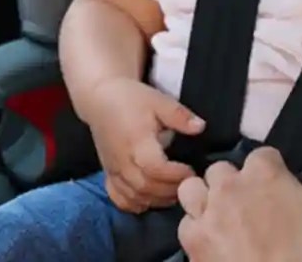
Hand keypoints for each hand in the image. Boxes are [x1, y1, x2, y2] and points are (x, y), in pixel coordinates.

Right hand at [83, 77, 204, 212]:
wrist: (101, 99)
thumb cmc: (132, 99)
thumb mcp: (159, 101)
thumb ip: (180, 116)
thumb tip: (200, 127)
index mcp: (137, 142)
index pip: (156, 169)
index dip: (176, 175)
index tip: (191, 171)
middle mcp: (123, 161)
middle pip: (146, 187)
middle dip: (170, 190)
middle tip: (188, 184)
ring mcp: (113, 170)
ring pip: (134, 196)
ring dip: (157, 199)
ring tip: (174, 192)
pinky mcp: (108, 174)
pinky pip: (119, 198)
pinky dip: (135, 203)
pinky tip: (150, 200)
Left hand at [177, 147, 301, 261]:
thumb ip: (287, 188)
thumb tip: (280, 188)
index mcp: (264, 172)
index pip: (261, 154)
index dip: (267, 170)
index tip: (271, 184)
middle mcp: (231, 185)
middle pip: (220, 169)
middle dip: (229, 182)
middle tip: (241, 201)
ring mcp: (208, 211)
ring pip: (190, 188)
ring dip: (202, 198)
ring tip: (214, 214)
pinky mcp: (193, 239)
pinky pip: (185, 224)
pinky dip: (196, 230)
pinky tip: (209, 241)